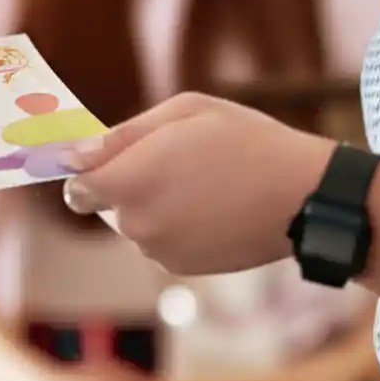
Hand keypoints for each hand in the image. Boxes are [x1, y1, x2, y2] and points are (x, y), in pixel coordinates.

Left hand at [63, 93, 333, 274]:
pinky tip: (211, 206)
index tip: (104, 160)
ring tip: (200, 181)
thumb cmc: (246, 141)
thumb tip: (77, 155)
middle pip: (105, 206)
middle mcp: (135, 224)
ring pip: (135, 224)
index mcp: (128, 181)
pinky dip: (174, 226)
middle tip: (171, 160)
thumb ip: (123, 135)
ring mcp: (157, 250)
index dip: (86, 173)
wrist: (304, 197)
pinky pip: (160, 242)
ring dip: (151, 205)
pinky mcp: (180, 268)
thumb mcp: (183, 113)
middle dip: (125, 185)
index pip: (75, 189)